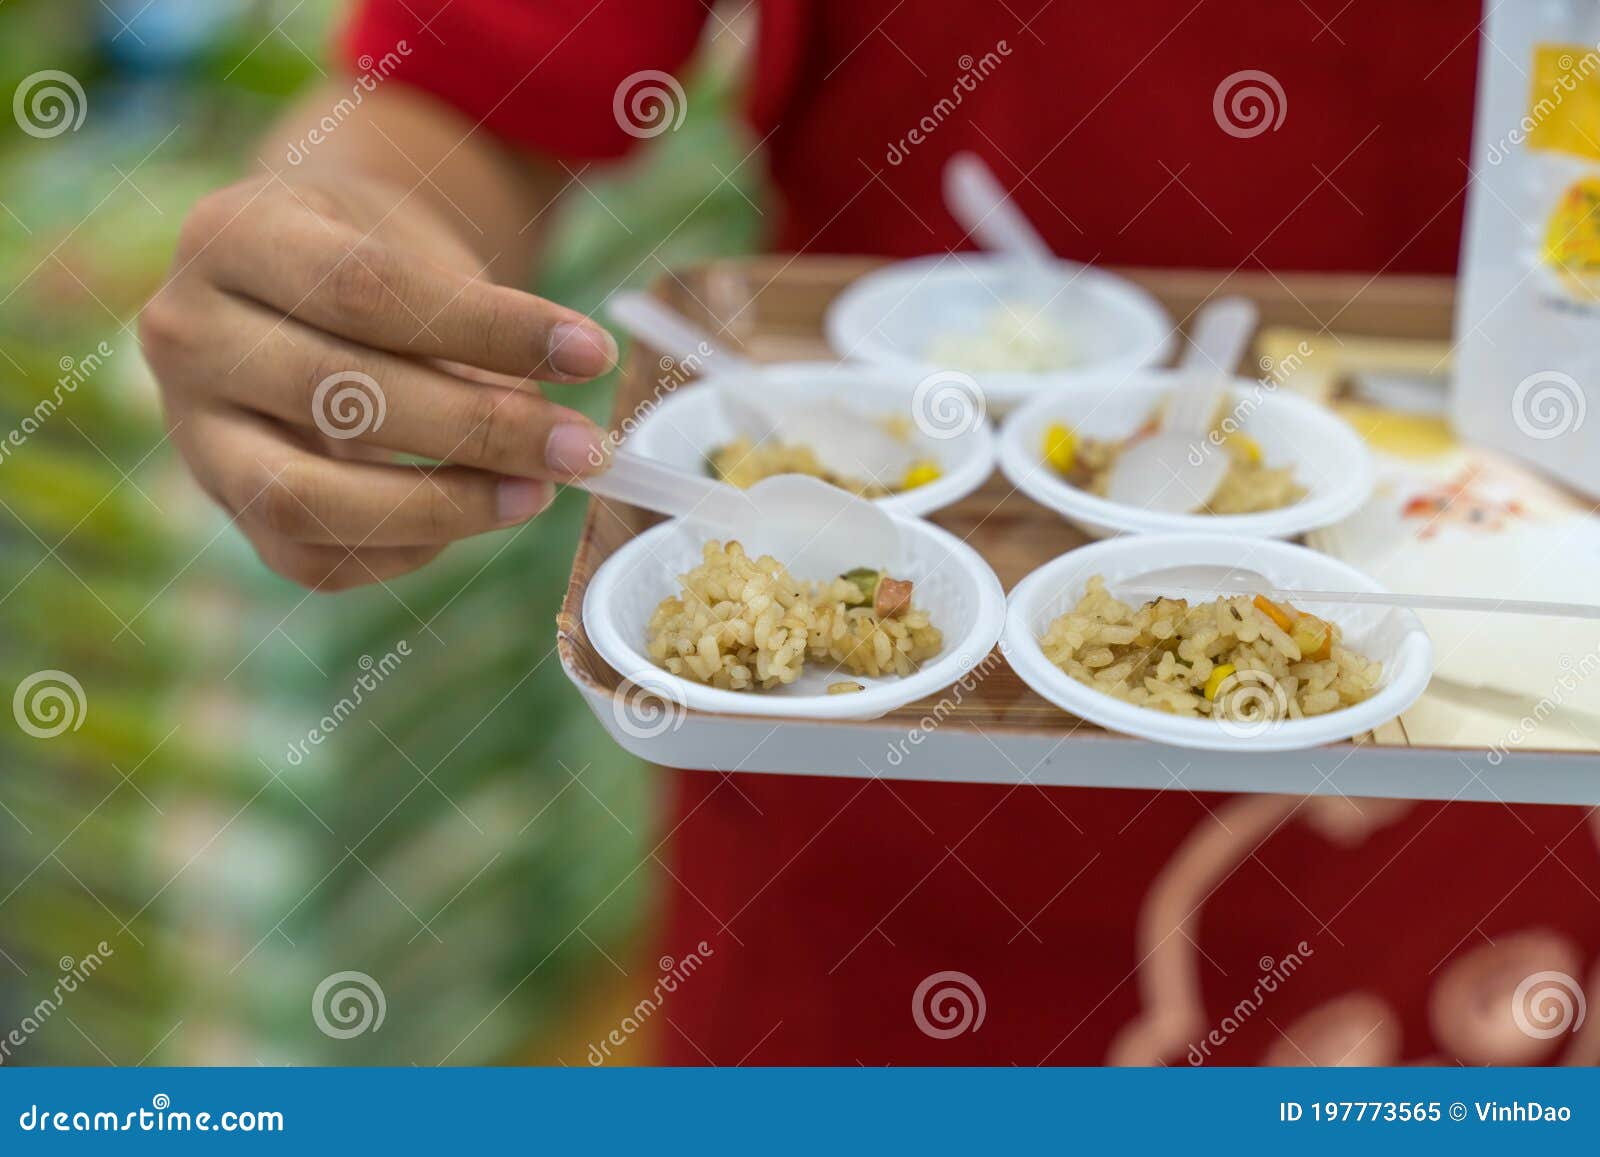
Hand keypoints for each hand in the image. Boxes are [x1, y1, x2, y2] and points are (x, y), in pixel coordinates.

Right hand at [139, 172, 616, 590]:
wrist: (302, 276)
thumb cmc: (379, 259)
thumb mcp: (420, 253)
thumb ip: (474, 329)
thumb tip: (556, 433)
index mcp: (230, 235)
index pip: (368, 289)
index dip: (491, 329)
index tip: (592, 354)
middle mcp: (186, 333)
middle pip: (339, 396)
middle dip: (482, 430)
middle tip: (581, 447)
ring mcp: (192, 429)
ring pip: (308, 499)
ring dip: (443, 507)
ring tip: (538, 492)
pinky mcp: (223, 502)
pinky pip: (311, 557)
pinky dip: (405, 549)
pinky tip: (473, 515)